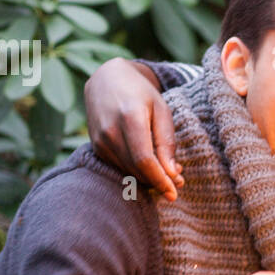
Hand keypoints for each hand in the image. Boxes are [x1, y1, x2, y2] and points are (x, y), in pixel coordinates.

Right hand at [85, 57, 183, 200]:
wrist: (106, 80)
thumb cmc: (140, 94)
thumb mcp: (161, 110)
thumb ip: (166, 142)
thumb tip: (172, 174)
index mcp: (129, 118)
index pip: (144, 160)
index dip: (160, 180)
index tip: (174, 193)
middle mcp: (110, 132)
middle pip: (136, 170)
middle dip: (158, 181)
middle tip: (177, 181)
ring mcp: (100, 141)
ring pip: (128, 172)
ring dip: (149, 177)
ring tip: (166, 169)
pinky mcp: (97, 148)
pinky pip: (120, 168)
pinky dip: (137, 171)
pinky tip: (149, 164)